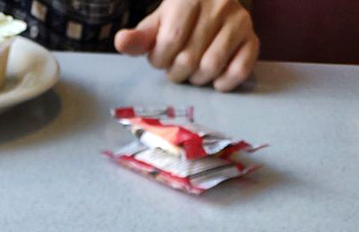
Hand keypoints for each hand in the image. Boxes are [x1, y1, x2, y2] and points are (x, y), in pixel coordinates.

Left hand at [114, 0, 258, 91]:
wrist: (213, 3)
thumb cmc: (181, 19)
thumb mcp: (158, 24)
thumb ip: (139, 37)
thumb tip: (121, 42)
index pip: (170, 42)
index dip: (160, 59)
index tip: (161, 56)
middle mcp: (218, 4)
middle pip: (188, 59)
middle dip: (176, 72)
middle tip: (177, 65)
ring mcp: (239, 20)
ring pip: (211, 67)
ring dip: (197, 79)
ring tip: (194, 69)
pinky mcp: (252, 38)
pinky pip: (239, 70)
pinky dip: (224, 83)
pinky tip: (215, 78)